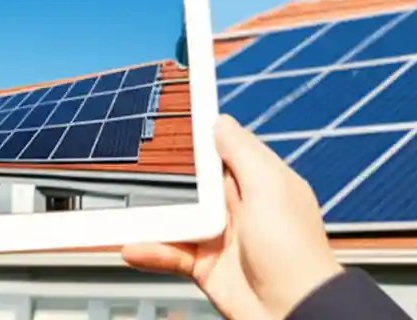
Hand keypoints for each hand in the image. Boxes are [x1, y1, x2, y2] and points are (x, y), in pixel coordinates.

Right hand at [122, 115, 343, 319]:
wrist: (294, 311)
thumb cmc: (293, 249)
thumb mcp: (269, 188)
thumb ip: (243, 154)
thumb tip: (221, 122)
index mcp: (264, 181)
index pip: (229, 150)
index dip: (205, 135)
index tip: (176, 115)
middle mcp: (244, 207)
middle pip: (198, 183)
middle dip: (171, 175)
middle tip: (134, 164)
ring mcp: (225, 238)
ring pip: (181, 218)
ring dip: (154, 217)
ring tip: (123, 210)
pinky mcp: (210, 268)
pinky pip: (174, 254)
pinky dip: (153, 251)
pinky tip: (132, 247)